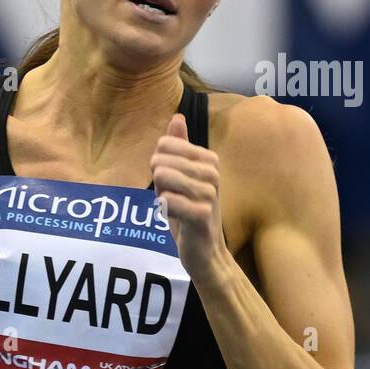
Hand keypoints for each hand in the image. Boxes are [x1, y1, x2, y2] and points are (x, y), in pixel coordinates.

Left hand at [150, 113, 225, 280]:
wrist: (205, 252)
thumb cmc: (189, 211)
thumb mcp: (181, 175)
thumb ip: (179, 146)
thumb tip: (177, 117)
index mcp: (208, 159)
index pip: (164, 144)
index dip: (158, 166)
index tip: (171, 184)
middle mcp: (212, 173)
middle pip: (160, 160)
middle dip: (157, 181)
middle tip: (172, 198)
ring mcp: (209, 193)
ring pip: (162, 177)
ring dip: (160, 196)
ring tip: (174, 207)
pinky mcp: (201, 214)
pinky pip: (167, 200)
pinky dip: (163, 209)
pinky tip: (174, 217)